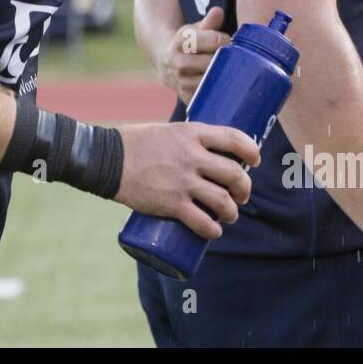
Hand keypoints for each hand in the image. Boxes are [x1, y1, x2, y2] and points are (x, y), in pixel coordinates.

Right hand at [114, 121, 260, 239]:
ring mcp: (183, 181)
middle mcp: (192, 156)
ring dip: (232, 211)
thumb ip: (187, 142)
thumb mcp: (167, 131)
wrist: (107, 160)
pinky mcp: (172, 203)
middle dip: (245, 188)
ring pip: (223, 200)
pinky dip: (213, 230)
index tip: (254, 161)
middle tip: (242, 195)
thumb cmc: (135, 144)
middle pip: (234, 174)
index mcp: (192, 133)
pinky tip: (214, 232)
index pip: (235, 139)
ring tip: (229, 215)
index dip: (251, 151)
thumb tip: (205, 155)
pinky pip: (202, 222)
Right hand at [154, 6, 230, 104]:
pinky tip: (224, 88)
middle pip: (211, 63)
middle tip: (237, 60)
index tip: (230, 43)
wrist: (167, 62)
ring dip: (223, 78)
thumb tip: (218, 12)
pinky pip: (206, 98)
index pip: (213, 41)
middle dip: (226, 61)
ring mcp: (180, 81)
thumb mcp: (196, 29)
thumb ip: (209, 22)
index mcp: (181, 41)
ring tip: (232, 73)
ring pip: (209, 82)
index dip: (226, 42)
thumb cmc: (189, 43)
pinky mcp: (185, 97)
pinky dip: (217, 94)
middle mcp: (178, 62)